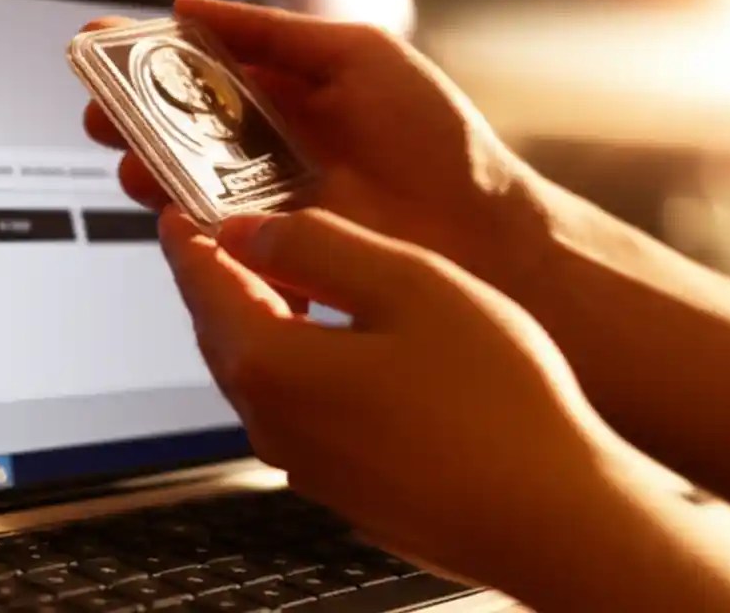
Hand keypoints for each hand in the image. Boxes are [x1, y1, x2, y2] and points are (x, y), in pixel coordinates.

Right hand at [82, 0, 550, 292]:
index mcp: (288, 88)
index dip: (151, 53)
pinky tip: (165, 200)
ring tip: (128, 154)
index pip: (202, 64)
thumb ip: (273, 32)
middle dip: (132, 113)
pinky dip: (179, 213)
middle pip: (180, 123)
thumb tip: (193, 7)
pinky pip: (208, 226)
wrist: (477, 228)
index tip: (105, 43)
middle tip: (100, 106)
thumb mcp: (357, 54)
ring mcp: (266, 193)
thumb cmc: (436, 137)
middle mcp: (270, 141)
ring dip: (146, 163)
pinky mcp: (267, 244)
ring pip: (184, 176)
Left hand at [158, 204, 619, 583]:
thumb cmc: (495, 402)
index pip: (201, 285)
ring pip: (259, 374)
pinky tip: (342, 348)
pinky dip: (297, 366)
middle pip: (221, 332)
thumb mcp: (407, 284)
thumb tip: (245, 232)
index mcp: (270, 367)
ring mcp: (306, 466)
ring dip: (261, 322)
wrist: (552, 519)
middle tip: (229, 236)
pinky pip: (296, 411)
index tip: (177, 211)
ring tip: (288, 280)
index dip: (187, 238)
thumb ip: (315, 246)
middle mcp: (272, 425)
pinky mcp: (343, 489)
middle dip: (220, 278)